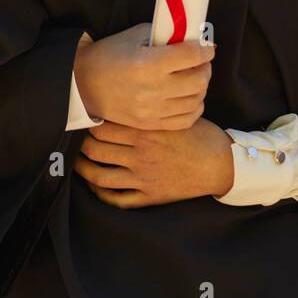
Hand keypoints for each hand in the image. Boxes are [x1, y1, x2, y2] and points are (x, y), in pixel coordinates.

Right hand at [73, 23, 214, 130]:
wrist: (83, 84)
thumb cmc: (109, 55)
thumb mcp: (135, 36)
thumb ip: (165, 36)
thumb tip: (192, 38)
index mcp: (148, 63)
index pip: (192, 56)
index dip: (206, 49)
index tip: (207, 47)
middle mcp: (152, 89)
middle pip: (199, 80)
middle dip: (205, 68)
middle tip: (201, 62)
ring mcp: (152, 110)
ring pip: (196, 101)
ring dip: (201, 87)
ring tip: (193, 78)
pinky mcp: (150, 124)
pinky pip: (186, 120)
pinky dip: (194, 108)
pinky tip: (188, 98)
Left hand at [74, 119, 234, 208]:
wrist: (220, 164)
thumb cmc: (200, 135)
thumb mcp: (175, 115)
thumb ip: (151, 111)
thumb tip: (127, 98)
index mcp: (146, 132)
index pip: (103, 127)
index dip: (89, 124)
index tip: (84, 119)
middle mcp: (140, 155)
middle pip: (96, 149)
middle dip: (82, 144)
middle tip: (77, 139)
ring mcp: (143, 178)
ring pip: (100, 176)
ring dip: (84, 169)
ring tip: (78, 162)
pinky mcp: (150, 196)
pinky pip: (117, 199)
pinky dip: (100, 193)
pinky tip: (94, 185)